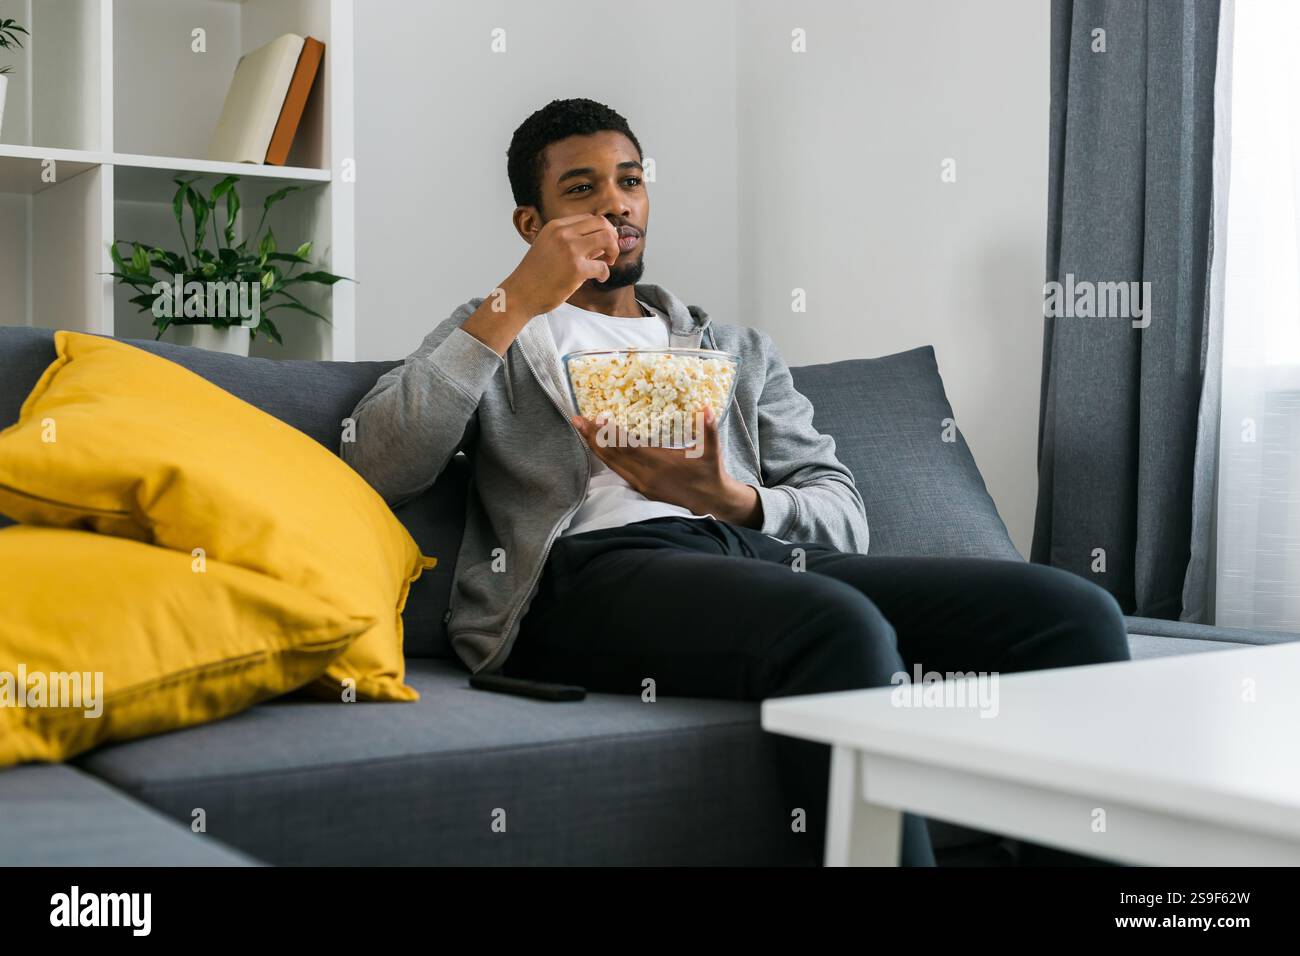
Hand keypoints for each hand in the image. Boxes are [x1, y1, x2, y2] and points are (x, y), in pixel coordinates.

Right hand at [502, 214, 620, 316]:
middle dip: (612, 237)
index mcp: (556, 226)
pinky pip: (603, 266)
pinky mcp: (576, 269)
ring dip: (613, 250)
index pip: (589, 218)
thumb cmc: (535, 274)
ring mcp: (570, 250)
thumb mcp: (549, 248)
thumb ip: (573, 242)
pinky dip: (606, 273)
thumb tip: (600, 244)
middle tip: (610, 253)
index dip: (601, 230)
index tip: (601, 245)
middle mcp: (563, 234)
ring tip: (608, 263)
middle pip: (601, 223)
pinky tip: (600, 278)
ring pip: (607, 238)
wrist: (520, 293)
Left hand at [570, 407, 763, 527]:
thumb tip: (706, 408)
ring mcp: (641, 484)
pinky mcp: (641, 489)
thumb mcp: (711, 451)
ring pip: (611, 465)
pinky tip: (598, 448)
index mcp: (660, 463)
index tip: (597, 418)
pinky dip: (605, 458)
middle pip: (612, 455)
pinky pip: (617, 471)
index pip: (628, 447)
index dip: (610, 433)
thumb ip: (708, 429)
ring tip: (581, 431)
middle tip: (577, 420)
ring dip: (595, 447)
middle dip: (592, 437)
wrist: (712, 503)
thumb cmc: (710, 474)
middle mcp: (646, 475)